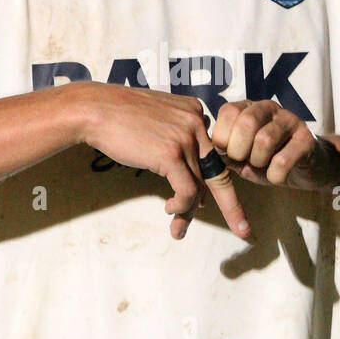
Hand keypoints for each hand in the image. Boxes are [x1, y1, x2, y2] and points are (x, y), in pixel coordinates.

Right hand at [75, 83, 252, 240]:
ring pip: (201, 186)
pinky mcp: (172, 154)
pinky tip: (169, 209)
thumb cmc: (119, 117)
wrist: (96, 109)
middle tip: (243, 230)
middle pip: (218, 171)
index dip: (211, 182)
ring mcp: (187, 138)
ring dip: (188, 212)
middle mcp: (198, 123)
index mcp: (196, 113)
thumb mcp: (158, 121)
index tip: (210, 202)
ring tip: (177, 227)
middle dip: (231, 205)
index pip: (212, 154)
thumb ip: (178, 142)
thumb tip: (192, 182)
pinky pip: (188, 191)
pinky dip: (181, 207)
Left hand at [210, 100, 339, 191]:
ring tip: (262, 166)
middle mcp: (269, 108)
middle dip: (239, 150)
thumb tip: (209, 151)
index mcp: (248, 107)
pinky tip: (277, 175)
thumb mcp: (240, 156)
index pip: (228, 111)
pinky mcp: (307, 139)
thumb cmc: (267, 160)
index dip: (223, 137)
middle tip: (244, 161)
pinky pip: (284, 159)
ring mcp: (290, 120)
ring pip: (265, 140)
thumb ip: (224, 151)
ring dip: (258, 161)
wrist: (306, 168)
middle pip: (246, 122)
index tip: (227, 153)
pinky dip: (275, 174)